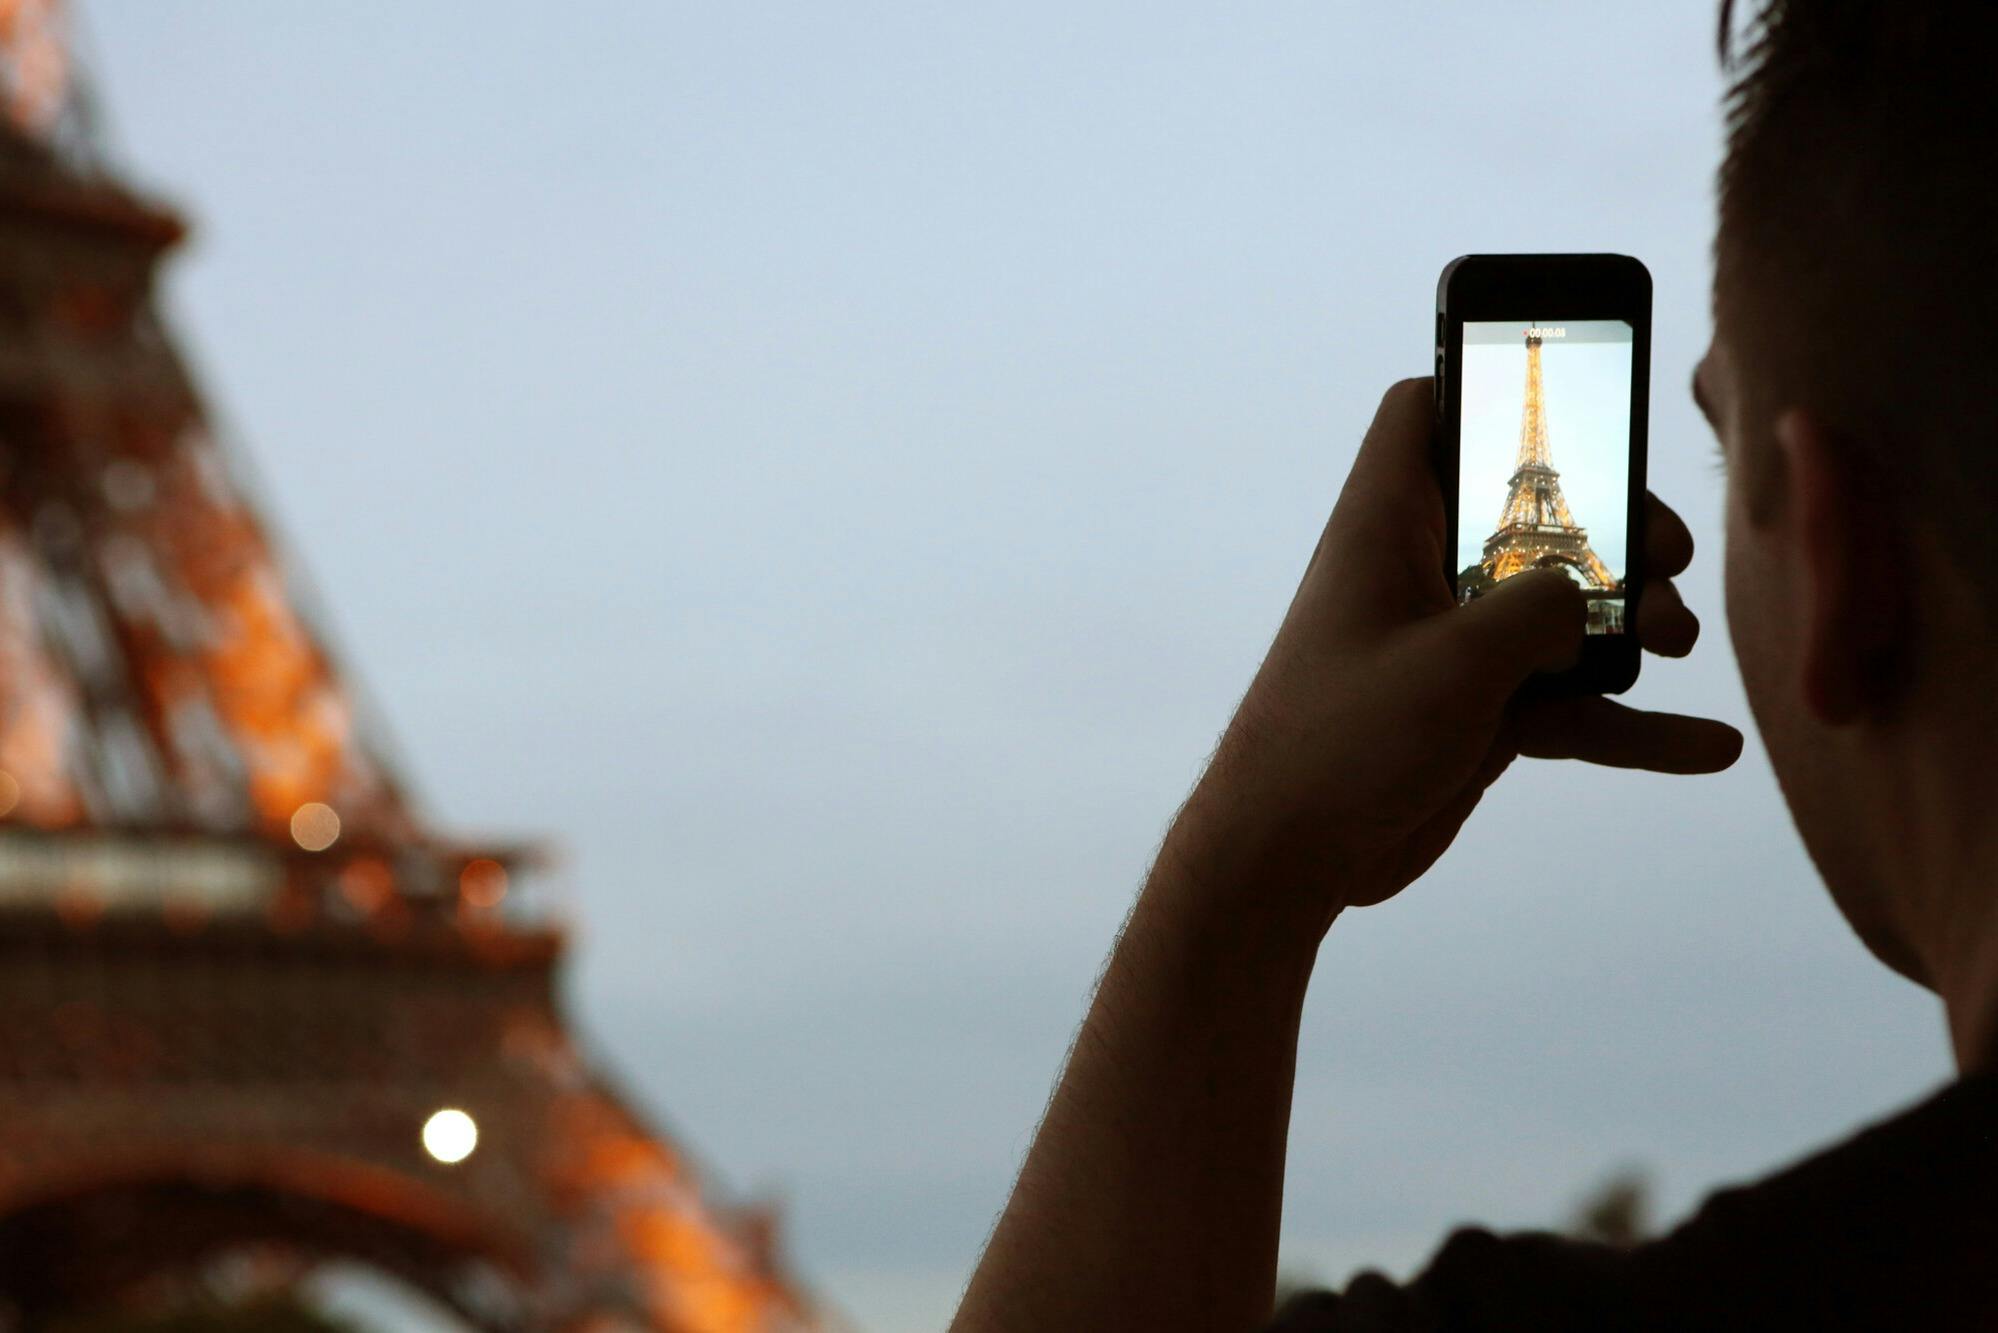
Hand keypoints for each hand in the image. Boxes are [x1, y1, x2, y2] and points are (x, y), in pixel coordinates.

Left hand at [1168, 378, 1741, 927]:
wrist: (1287, 858)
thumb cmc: (1342, 739)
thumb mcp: (1457, 659)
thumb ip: (1541, 606)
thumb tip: (1590, 600)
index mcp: (1387, 524)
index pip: (1423, 414)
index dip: (1480, 381)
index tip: (1561, 394)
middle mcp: (1420, 572)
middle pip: (1530, 513)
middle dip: (1612, 524)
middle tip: (1670, 553)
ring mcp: (1452, 645)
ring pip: (1560, 608)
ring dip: (1630, 621)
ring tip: (1682, 638)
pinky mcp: (1476, 713)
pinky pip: (1569, 703)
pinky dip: (1632, 721)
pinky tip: (1709, 745)